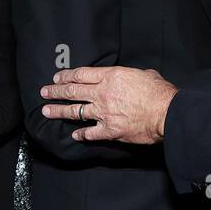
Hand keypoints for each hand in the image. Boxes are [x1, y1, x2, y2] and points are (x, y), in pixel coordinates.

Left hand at [40, 67, 176, 144]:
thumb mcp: (145, 74)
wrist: (167, 113)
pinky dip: (81, 134)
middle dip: (55, 91)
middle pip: (72, 91)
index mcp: (110, 77)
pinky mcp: (109, 130)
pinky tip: (75, 135)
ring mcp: (103, 113)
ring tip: (46, 111)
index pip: (81, 74)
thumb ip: (133, 75)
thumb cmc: (159, 93)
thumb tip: (136, 77)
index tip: (57, 78)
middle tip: (44, 92)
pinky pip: (90, 133)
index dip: (66, 76)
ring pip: (75, 111)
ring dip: (59, 111)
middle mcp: (102, 94)